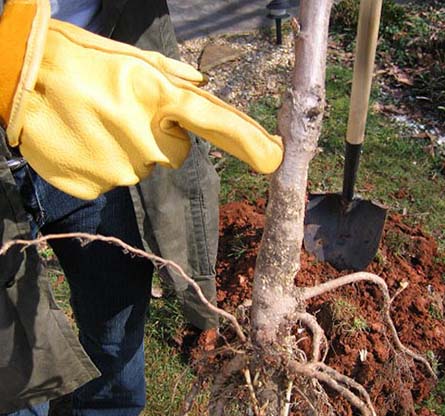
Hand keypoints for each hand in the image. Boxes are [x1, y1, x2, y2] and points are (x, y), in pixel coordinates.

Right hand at [0, 0, 282, 199]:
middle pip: (176, 153)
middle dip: (158, 137)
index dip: (250, 141)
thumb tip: (200, 86)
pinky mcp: (93, 185)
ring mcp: (119, 166)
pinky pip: (110, 181)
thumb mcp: (128, 56)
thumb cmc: (74, 58)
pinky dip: (99, 164)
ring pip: (141, 167)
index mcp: (157, 96)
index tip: (275, 158)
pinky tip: (79, 139)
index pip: (217, 122)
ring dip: (125, 150)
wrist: (13, 77)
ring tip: (92, 120)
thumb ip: (172, 75)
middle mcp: (145, 136)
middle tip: (121, 111)